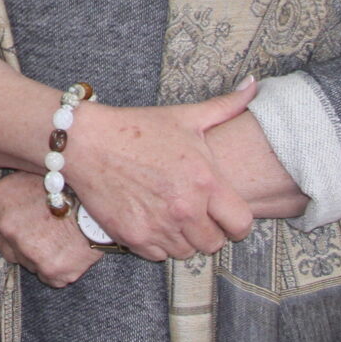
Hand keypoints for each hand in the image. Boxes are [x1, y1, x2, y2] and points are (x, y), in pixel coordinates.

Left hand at [0, 174, 100, 288]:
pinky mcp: (51, 270)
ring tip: (60, 235)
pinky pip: (48, 276)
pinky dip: (58, 268)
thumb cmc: (66, 184)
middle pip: (4, 248)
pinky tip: (70, 249)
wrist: (103, 202)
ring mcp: (29, 251)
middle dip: (20, 241)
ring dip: (39, 254)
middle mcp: (9, 228)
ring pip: (26, 262)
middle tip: (44, 227)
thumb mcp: (25, 176)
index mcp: (0, 202)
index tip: (16, 223)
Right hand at [59, 80, 259, 260]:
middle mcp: (186, 208)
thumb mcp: (185, 116)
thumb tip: (254, 85)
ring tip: (168, 214)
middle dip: (206, 230)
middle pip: (213, 244)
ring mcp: (159, 226)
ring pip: (186, 252)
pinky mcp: (135, 237)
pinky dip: (155, 243)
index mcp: (205, 181)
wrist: (86, 142)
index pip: (241, 225)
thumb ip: (226, 106)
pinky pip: (158, 255)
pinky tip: (149, 218)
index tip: (222, 213)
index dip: (234, 221)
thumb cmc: (137, 128)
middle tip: (191, 212)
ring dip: (181, 238)